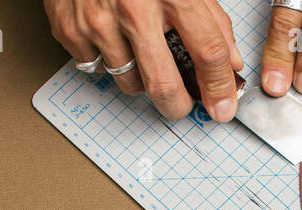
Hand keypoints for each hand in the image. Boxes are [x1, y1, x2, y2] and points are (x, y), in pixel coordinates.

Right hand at [44, 0, 244, 121]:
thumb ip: (212, 20)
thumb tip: (230, 62)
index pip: (208, 52)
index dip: (219, 87)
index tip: (222, 107)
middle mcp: (134, 8)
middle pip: (164, 86)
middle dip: (178, 106)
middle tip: (183, 104)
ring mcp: (98, 21)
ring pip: (130, 84)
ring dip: (141, 80)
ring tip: (141, 53)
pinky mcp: (71, 30)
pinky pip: (98, 69)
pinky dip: (110, 62)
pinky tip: (112, 38)